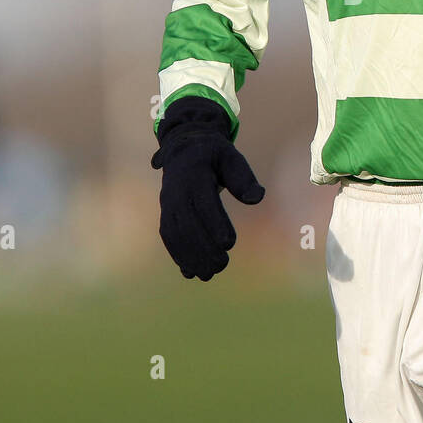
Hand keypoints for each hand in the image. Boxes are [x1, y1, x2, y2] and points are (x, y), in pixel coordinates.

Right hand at [149, 96, 264, 279]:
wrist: (183, 148)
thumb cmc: (213, 154)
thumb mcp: (231, 156)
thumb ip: (243, 177)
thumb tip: (256, 198)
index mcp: (193, 173)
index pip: (202, 201)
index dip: (214, 223)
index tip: (229, 244)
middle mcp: (176, 190)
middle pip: (186, 222)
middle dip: (202, 247)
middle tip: (222, 265)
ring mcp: (168, 203)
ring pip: (174, 233)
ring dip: (189, 256)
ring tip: (209, 275)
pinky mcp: (166, 213)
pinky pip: (168, 236)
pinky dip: (178, 255)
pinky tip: (191, 272)